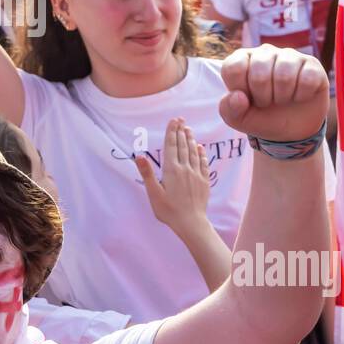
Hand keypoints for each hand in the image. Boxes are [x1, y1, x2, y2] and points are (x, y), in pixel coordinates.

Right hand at [136, 117, 210, 238]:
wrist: (191, 223)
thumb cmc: (169, 211)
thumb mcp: (153, 193)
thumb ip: (147, 173)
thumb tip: (139, 156)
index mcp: (171, 170)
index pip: (171, 146)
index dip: (171, 132)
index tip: (173, 120)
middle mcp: (184, 169)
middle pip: (183, 146)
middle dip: (181, 131)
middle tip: (181, 119)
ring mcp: (196, 174)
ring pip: (193, 152)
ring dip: (190, 139)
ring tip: (188, 129)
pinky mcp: (204, 181)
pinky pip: (203, 163)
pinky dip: (201, 153)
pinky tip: (200, 148)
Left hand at [219, 44, 328, 142]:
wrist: (291, 130)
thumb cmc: (261, 117)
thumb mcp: (239, 119)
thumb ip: (229, 109)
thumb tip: (238, 96)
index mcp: (242, 60)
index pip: (234, 68)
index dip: (241, 90)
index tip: (248, 99)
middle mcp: (265, 52)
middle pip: (259, 73)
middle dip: (263, 97)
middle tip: (267, 102)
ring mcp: (289, 56)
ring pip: (285, 75)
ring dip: (283, 96)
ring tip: (283, 99)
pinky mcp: (312, 64)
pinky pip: (307, 79)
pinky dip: (302, 95)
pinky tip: (300, 96)